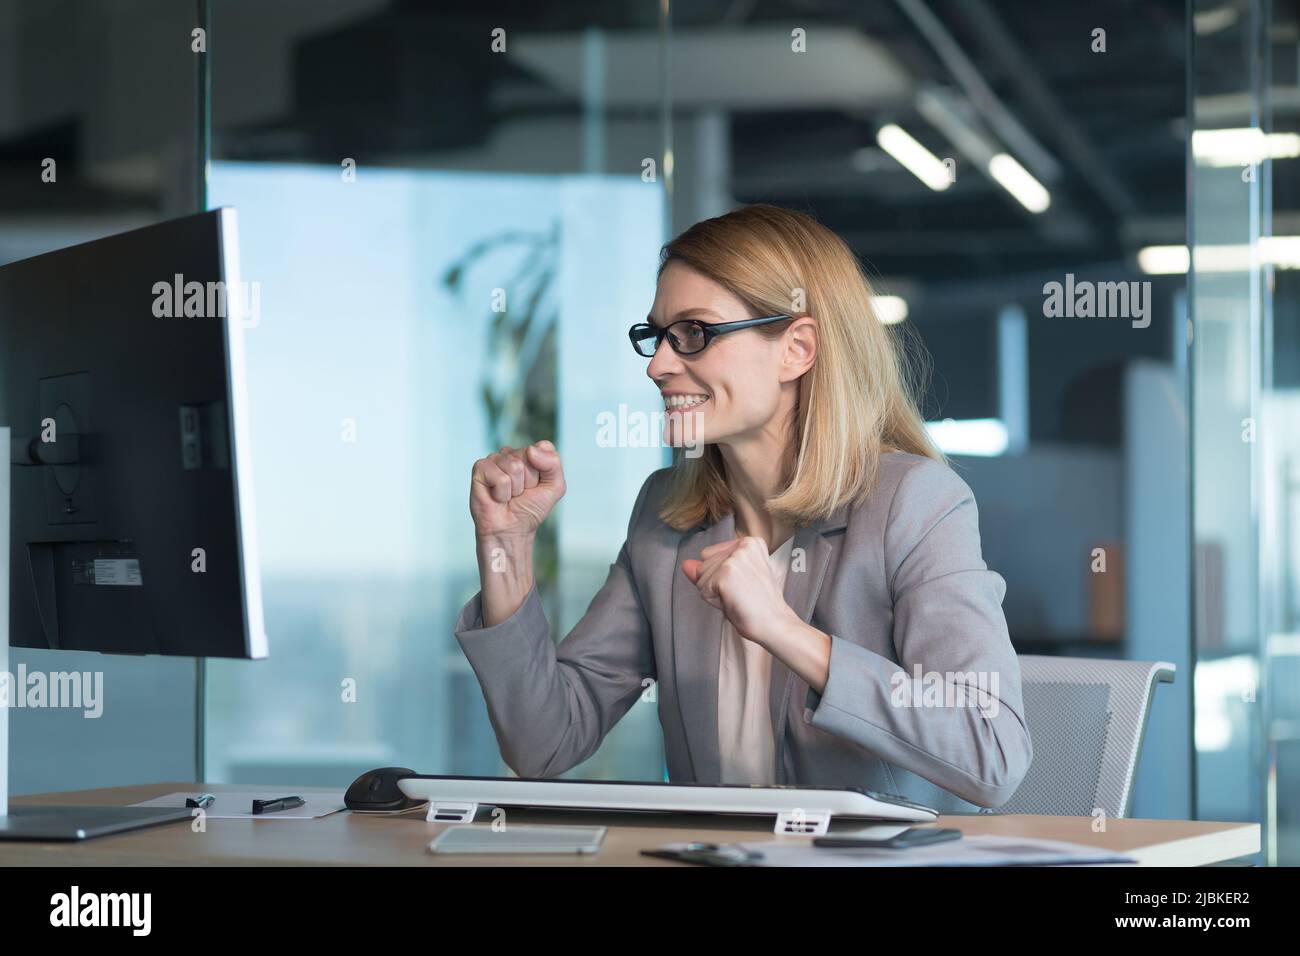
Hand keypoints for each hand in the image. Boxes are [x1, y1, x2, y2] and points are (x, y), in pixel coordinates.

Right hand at [470, 440, 565, 539]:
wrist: (511, 530)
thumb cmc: (530, 509)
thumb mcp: (554, 487)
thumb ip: (553, 463)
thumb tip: (530, 450)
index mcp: (529, 453)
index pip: (543, 447)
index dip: (544, 472)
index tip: (536, 486)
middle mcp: (511, 453)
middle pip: (528, 456)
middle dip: (529, 481)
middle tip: (520, 493)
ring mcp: (494, 460)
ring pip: (514, 467)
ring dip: (515, 489)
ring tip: (508, 496)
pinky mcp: (480, 469)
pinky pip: (500, 477)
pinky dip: (502, 493)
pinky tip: (497, 497)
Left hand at [682, 536, 797, 646]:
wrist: (775, 624)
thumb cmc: (757, 605)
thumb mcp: (732, 580)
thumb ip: (707, 570)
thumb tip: (685, 564)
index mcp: (750, 542)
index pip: (710, 555)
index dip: (720, 575)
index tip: (744, 585)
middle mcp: (743, 544)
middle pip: (703, 563)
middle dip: (715, 583)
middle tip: (741, 593)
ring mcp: (734, 558)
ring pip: (700, 577)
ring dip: (714, 593)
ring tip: (739, 597)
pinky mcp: (726, 573)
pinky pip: (702, 589)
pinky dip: (714, 601)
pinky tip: (734, 601)